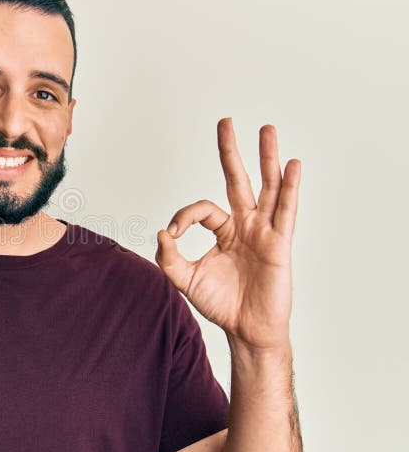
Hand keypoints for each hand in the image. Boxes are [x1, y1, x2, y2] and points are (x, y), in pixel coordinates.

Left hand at [155, 118, 300, 351]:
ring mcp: (264, 231)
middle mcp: (245, 225)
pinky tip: (291, 165)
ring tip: (267, 129)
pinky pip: (286, 210)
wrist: (246, 329)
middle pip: (238, 180)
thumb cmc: (221, 304)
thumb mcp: (185, 280)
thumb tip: (161, 232)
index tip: (172, 236)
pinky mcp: (280, 243)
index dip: (183, 217)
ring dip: (266, 158)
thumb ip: (169, 258)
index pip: (202, 208)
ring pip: (267, 187)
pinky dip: (289, 187)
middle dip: (231, 151)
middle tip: (226, 122)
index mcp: (224, 231)